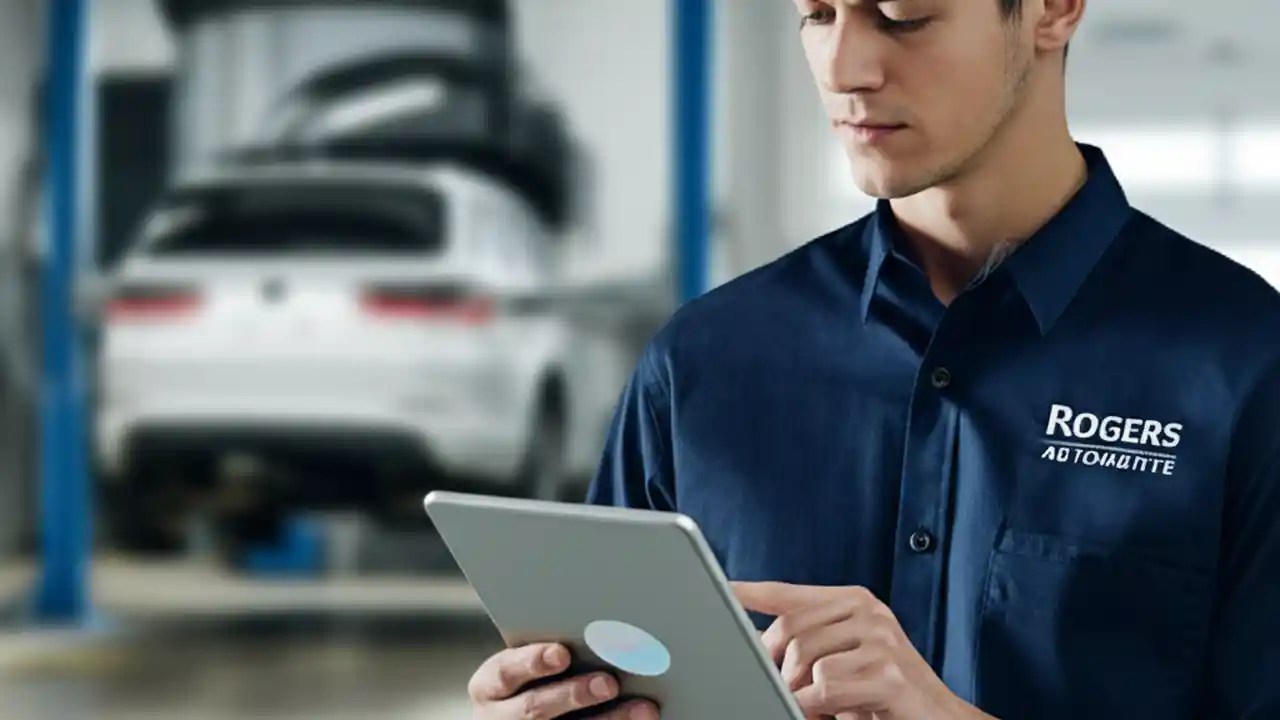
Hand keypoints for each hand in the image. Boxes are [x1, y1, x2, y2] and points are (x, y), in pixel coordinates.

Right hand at [468, 642, 659, 718]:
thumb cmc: (524, 683)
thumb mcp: (519, 669)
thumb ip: (545, 654)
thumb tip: (604, 630)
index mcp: (490, 686)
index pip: (507, 672)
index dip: (534, 662)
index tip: (562, 653)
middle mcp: (500, 717)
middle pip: (536, 708)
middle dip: (575, 694)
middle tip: (609, 682)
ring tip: (642, 709)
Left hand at [733, 582, 993, 719]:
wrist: (940, 717)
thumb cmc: (884, 690)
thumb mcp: (845, 657)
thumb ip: (810, 643)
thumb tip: (758, 644)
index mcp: (855, 601)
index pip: (790, 594)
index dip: (751, 593)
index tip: (720, 589)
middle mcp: (869, 612)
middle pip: (789, 630)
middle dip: (777, 666)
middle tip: (785, 690)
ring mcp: (881, 639)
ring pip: (805, 661)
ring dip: (799, 692)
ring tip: (817, 705)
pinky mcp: (887, 673)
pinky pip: (824, 688)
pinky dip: (817, 707)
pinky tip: (838, 712)